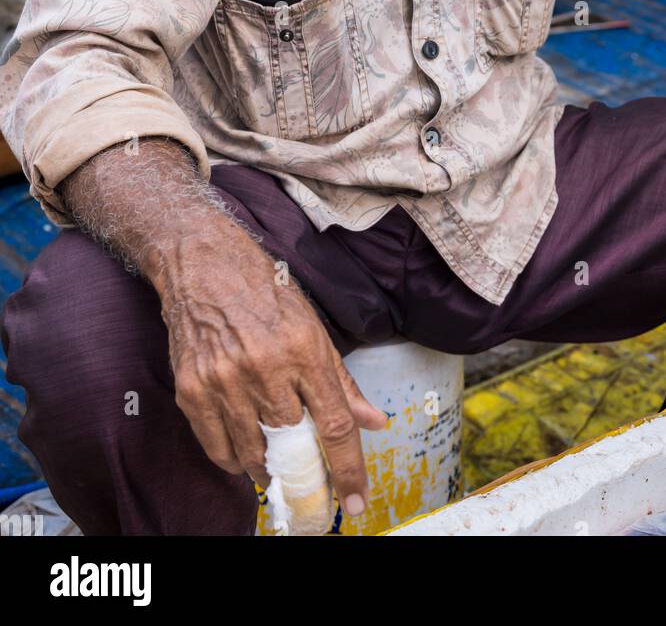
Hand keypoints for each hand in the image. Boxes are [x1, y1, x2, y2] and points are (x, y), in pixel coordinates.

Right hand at [157, 225, 387, 517]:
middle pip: (293, 443)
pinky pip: (216, 446)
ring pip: (253, 452)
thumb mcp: (312, 326)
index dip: (349, 468)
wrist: (203, 264)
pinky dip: (233, 460)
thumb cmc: (263, 291)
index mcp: (303, 349)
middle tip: (311, 486)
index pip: (335, 423)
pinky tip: (243, 457)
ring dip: (268, 471)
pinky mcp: (192, 388)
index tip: (357, 500)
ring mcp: (225, 380)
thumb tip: (373, 422)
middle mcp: (265, 367)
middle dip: (305, 473)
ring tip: (276, 473)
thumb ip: (342, 380)